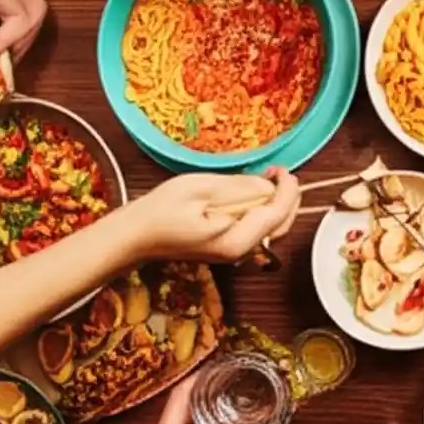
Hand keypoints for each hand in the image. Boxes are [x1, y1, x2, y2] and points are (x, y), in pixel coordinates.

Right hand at [118, 169, 300, 262]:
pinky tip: (254, 195)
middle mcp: (241, 252)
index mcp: (237, 241)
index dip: (287, 190)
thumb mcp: (201, 188)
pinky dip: (263, 212)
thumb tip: (267, 187)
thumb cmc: (161, 211)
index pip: (277, 214)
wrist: (135, 236)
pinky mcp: (228, 248)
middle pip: (281, 226)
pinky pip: (256, 230)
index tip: (283, 170)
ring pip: (271, 230)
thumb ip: (239, 188)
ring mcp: (235, 253)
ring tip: (270, 180)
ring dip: (277, 204)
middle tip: (280, 173)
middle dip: (288, 198)